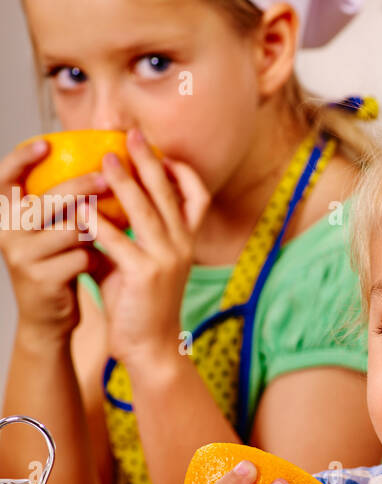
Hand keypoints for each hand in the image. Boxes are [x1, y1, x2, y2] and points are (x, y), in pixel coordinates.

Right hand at [0, 136, 102, 343]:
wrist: (48, 318)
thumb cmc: (55, 264)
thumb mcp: (47, 231)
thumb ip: (57, 204)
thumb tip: (95, 164)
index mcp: (5, 216)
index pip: (4, 178)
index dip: (21, 159)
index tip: (47, 143)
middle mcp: (6, 233)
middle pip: (48, 200)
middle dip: (81, 187)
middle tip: (106, 178)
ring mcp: (21, 257)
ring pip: (71, 229)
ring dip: (96, 230)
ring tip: (112, 232)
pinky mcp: (42, 279)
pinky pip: (82, 255)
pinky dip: (97, 257)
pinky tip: (101, 263)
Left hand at [84, 127, 209, 363]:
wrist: (152, 348)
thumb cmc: (142, 306)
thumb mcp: (142, 263)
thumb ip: (128, 235)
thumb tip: (101, 208)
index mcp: (186, 242)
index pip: (197, 197)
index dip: (182, 171)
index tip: (162, 151)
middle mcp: (182, 246)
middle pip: (169, 193)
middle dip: (149, 161)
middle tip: (131, 136)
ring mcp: (166, 259)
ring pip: (145, 210)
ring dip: (124, 182)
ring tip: (105, 161)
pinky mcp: (144, 274)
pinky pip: (118, 240)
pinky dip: (98, 222)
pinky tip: (81, 209)